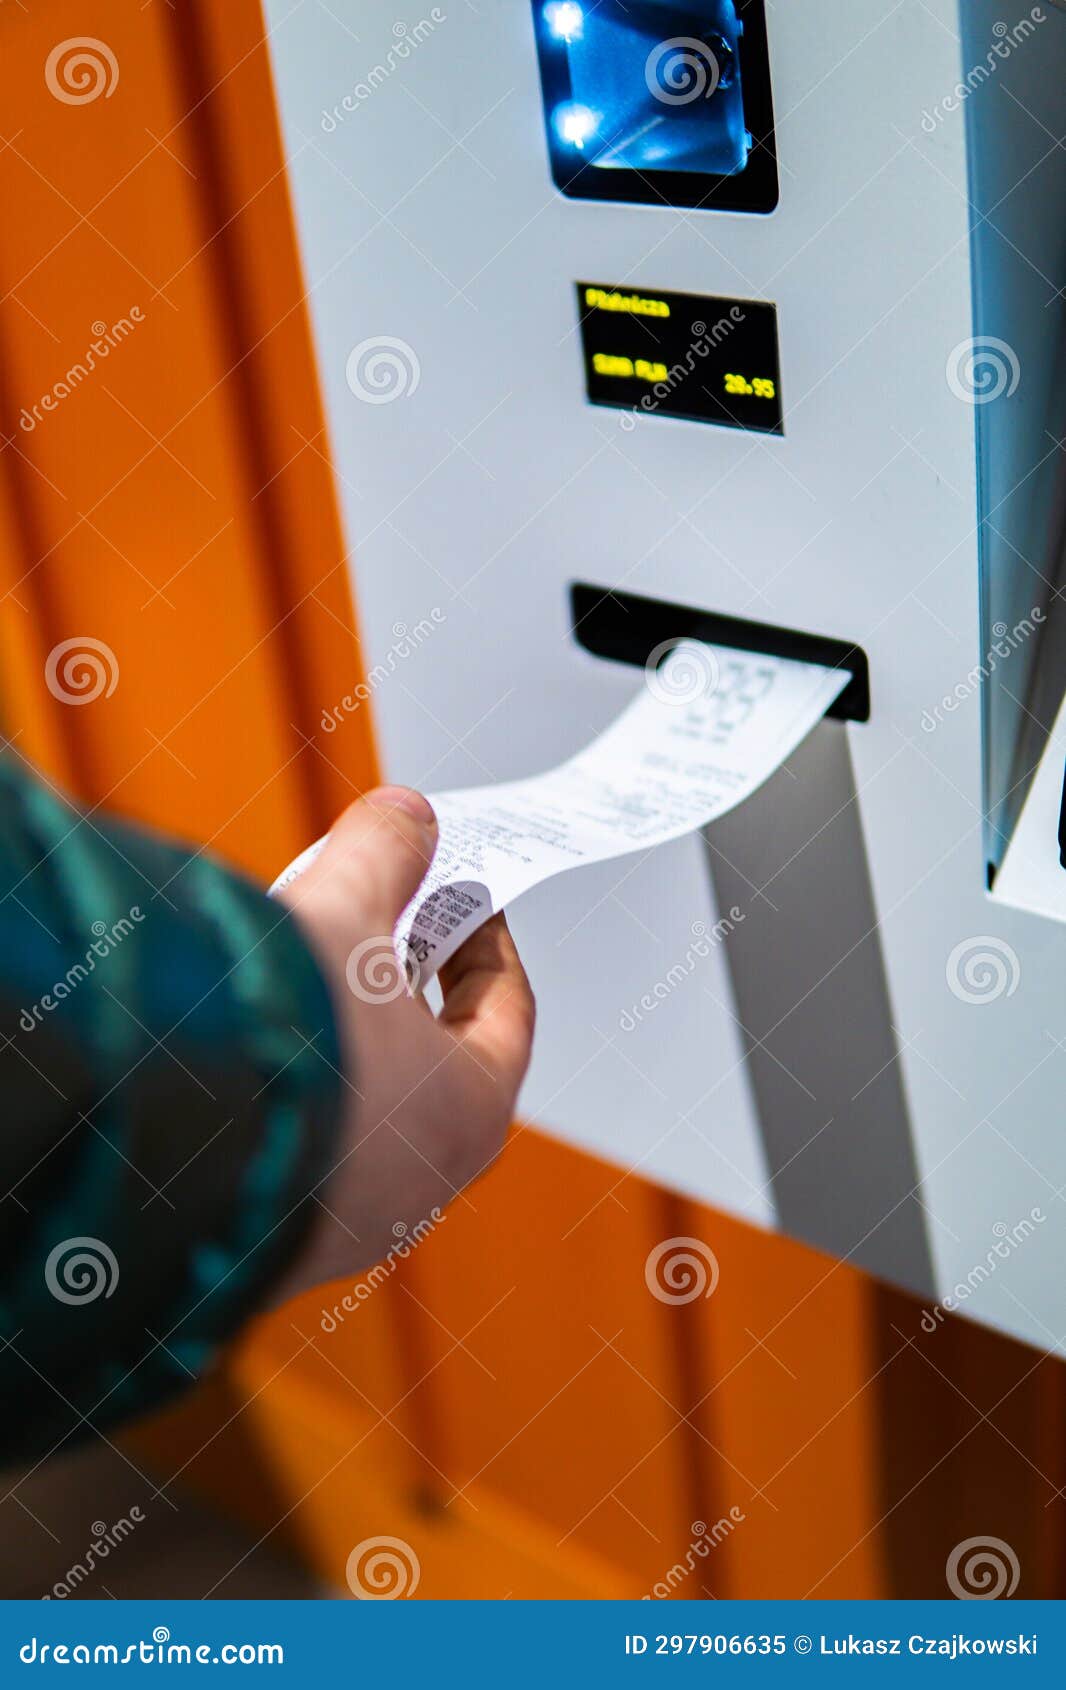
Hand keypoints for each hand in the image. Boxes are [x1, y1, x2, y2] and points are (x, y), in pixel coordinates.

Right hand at [271, 786, 534, 1299]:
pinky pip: (305, 1160)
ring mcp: (351, 1224)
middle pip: (444, 1069)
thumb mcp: (340, 912)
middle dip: (413, 994)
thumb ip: (381, 854)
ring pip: (371, 1120)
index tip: (468, 904)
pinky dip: (296, 1104)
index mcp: (472, 1109)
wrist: (156, 1144)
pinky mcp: (279, 1246)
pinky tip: (251, 1058)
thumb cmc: (281, 1041)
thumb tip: (406, 817)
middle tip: (387, 934)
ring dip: (348, 1051)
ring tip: (305, 988)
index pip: (508, 1014)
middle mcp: (424, 1183)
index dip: (486, 944)